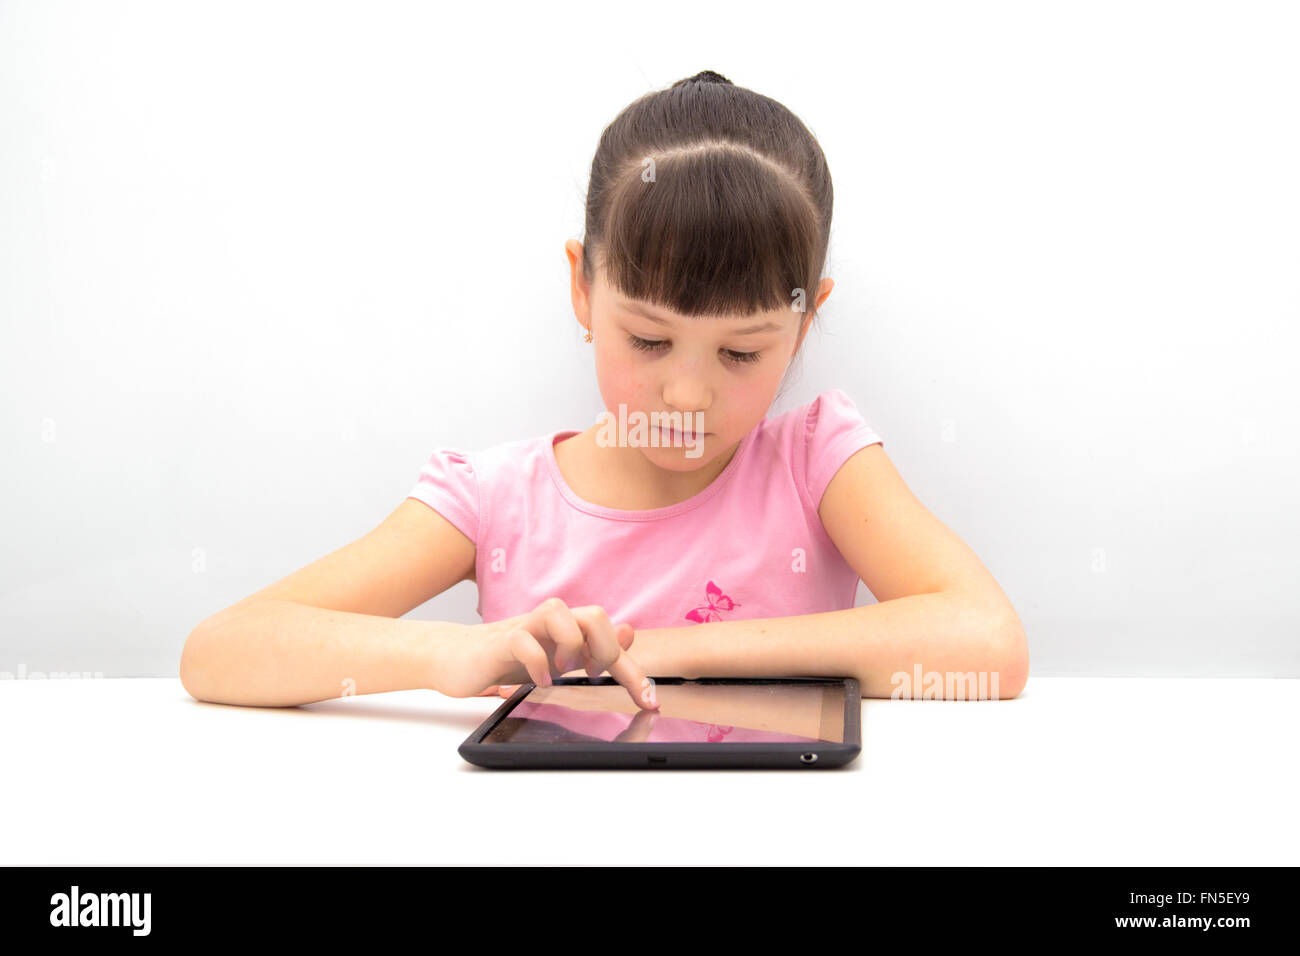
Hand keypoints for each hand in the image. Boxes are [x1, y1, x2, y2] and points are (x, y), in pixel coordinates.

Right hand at [443, 597, 657, 710]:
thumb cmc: (508, 658)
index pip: (612, 639)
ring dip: (570, 645)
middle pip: (594, 614)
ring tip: (564, 672)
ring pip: (559, 611)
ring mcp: (525, 628)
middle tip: (594, 674)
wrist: (457, 658)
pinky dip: (537, 662)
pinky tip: (539, 681)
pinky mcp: (500, 642)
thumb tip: (628, 632)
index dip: (634, 672)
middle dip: (605, 648)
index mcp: (567, 629)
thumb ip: (591, 648)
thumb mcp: (557, 658)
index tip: (650, 702)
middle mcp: (550, 624)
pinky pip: (523, 640)